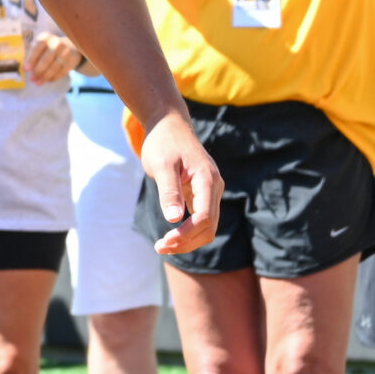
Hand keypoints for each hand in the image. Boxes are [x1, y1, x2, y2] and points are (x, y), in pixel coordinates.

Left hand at [25, 31, 82, 84]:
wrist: (71, 45)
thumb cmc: (50, 47)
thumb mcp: (41, 47)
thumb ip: (32, 55)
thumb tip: (24, 69)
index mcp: (46, 38)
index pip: (37, 49)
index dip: (31, 60)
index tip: (26, 69)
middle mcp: (56, 43)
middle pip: (46, 60)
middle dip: (37, 71)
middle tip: (32, 79)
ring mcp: (66, 52)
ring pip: (54, 67)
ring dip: (45, 77)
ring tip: (38, 82)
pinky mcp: (72, 60)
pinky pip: (62, 72)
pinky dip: (54, 78)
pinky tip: (47, 80)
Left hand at [138, 110, 221, 254]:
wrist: (169, 126)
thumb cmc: (164, 143)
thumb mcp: (161, 165)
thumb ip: (169, 191)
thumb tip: (174, 219)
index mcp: (207, 179)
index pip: (205, 216)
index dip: (187, 233)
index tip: (165, 240)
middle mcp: (214, 187)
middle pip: (209, 226)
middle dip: (187, 241)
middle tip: (160, 247)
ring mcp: (210, 191)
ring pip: (208, 226)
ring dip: (188, 240)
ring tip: (162, 246)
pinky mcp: (203, 193)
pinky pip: (201, 219)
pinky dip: (189, 231)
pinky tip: (170, 237)